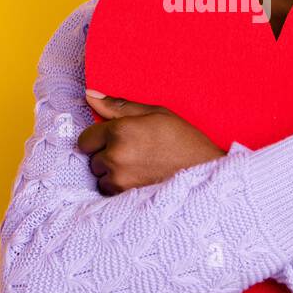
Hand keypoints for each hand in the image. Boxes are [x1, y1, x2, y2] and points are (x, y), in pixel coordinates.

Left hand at [78, 90, 225, 194]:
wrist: (206, 172)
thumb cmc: (183, 140)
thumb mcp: (155, 113)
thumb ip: (118, 106)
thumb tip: (89, 95)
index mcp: (121, 131)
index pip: (85, 138)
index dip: (99, 138)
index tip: (114, 139)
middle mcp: (115, 156)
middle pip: (92, 158)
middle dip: (106, 155)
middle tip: (134, 152)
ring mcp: (119, 179)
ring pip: (100, 176)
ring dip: (111, 172)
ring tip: (138, 167)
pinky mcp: (125, 197)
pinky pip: (109, 191)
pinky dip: (118, 187)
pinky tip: (139, 180)